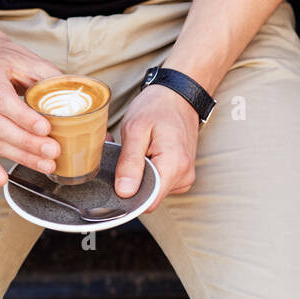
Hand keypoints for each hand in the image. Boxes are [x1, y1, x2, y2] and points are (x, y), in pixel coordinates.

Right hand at [0, 34, 62, 184]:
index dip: (24, 117)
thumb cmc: (4, 59)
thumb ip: (51, 77)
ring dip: (20, 156)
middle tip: (53, 151)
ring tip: (46, 165)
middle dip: (28, 142)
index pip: (3, 99)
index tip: (45, 128)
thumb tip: (78, 97)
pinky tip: (2, 179)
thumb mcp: (28, 59)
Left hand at [114, 84, 199, 210]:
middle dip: (130, 181)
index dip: (128, 196)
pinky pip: (159, 182)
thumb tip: (125, 192)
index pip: (148, 202)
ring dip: (137, 175)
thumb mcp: (135, 129)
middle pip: (149, 198)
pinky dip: (146, 171)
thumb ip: (130, 163)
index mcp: (174, 166)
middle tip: (123, 154)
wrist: (178, 96)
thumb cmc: (157, 107)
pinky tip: (143, 153)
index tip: (115, 179)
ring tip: (134, 150)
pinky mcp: (181, 174)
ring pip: (152, 191)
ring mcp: (184, 177)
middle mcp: (184, 176)